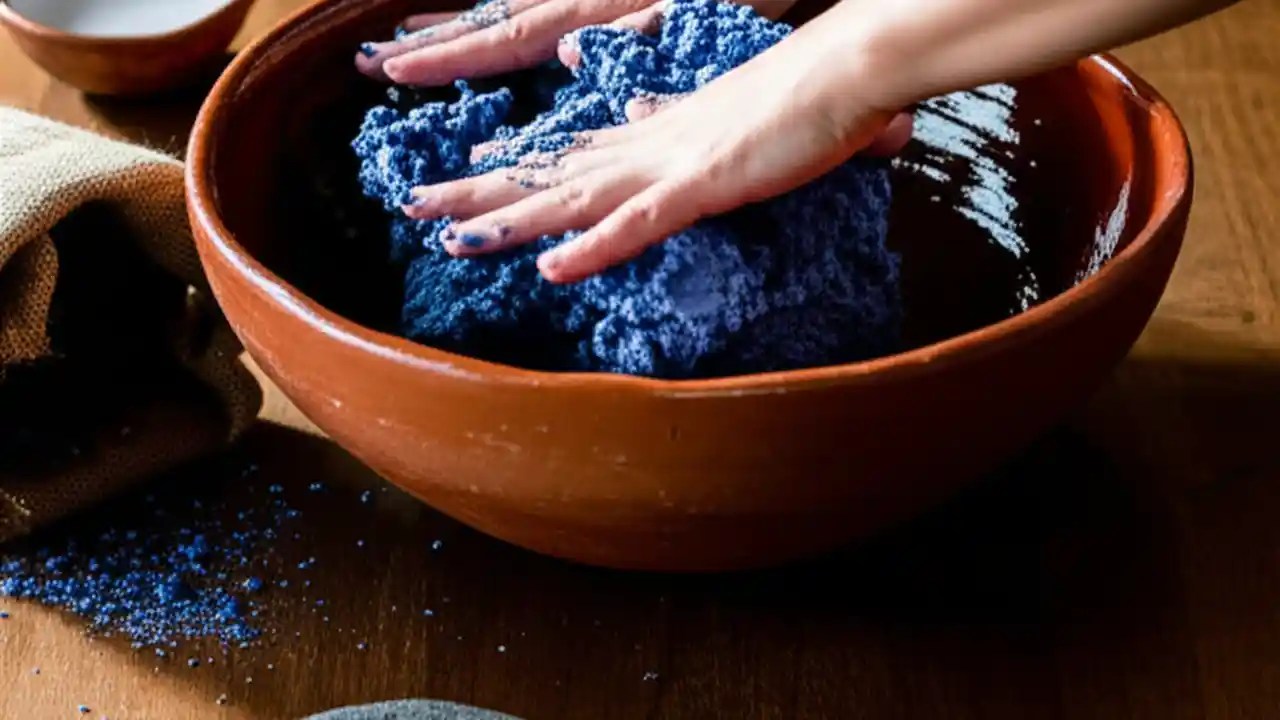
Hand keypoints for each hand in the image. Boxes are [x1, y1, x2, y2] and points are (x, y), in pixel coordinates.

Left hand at [400, 7, 911, 282]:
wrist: (845, 69)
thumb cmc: (796, 96)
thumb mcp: (722, 115)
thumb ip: (675, 120)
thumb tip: (639, 113)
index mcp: (649, 134)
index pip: (566, 152)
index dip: (512, 167)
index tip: (466, 173)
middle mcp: (643, 147)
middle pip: (546, 174)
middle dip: (478, 193)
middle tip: (413, 205)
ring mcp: (668, 166)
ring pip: (572, 198)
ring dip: (511, 221)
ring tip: (449, 236)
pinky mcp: (703, 184)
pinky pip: (638, 224)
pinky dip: (593, 247)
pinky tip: (550, 268)